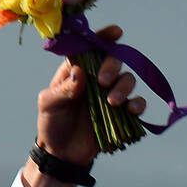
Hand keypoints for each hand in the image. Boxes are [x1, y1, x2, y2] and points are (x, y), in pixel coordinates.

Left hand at [36, 25, 145, 165]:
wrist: (61, 154)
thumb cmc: (52, 123)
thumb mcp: (49, 105)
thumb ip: (62, 89)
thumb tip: (79, 72)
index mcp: (77, 70)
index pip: (92, 47)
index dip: (104, 37)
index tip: (115, 32)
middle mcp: (97, 78)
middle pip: (114, 59)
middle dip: (113, 65)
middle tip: (104, 81)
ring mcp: (111, 94)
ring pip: (128, 79)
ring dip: (124, 86)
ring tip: (112, 102)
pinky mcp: (122, 113)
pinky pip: (137, 103)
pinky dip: (138, 104)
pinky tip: (131, 110)